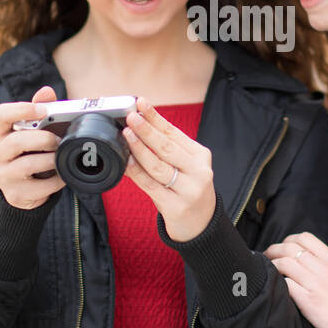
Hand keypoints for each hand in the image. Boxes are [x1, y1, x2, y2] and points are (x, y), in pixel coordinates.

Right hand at [0, 86, 64, 209]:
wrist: (24, 190)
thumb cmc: (29, 154)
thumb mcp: (33, 132)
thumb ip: (40, 111)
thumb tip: (46, 92)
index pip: (0, 115)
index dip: (21, 110)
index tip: (43, 111)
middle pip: (16, 142)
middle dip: (43, 139)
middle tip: (58, 140)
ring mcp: (2, 175)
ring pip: (27, 165)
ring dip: (50, 160)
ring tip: (60, 157)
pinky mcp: (14, 194)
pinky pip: (39, 186)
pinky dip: (56, 180)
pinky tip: (61, 175)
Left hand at [121, 96, 215, 241]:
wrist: (201, 224)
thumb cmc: (187, 189)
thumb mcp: (186, 166)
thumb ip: (166, 149)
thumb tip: (138, 126)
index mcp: (200, 155)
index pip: (174, 132)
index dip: (155, 117)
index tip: (140, 103)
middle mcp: (198, 171)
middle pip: (167, 147)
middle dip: (147, 130)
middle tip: (130, 117)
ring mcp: (189, 190)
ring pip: (158, 166)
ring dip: (139, 149)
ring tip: (126, 135)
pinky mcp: (176, 206)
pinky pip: (151, 186)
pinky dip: (136, 172)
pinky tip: (127, 162)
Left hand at [264, 232, 327, 327]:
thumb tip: (321, 265)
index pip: (305, 238)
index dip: (289, 240)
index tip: (284, 248)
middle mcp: (324, 268)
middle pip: (290, 247)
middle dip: (274, 250)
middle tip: (268, 257)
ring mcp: (316, 283)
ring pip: (284, 263)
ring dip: (271, 265)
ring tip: (267, 271)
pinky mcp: (309, 301)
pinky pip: (285, 284)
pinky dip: (277, 283)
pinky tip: (275, 288)